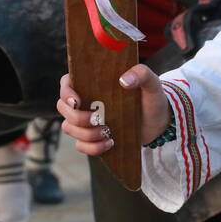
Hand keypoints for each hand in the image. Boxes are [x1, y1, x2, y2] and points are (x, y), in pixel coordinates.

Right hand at [56, 66, 170, 154]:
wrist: (158, 122)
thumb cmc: (151, 98)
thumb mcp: (152, 84)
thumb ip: (142, 74)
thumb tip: (124, 80)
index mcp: (93, 82)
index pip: (66, 83)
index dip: (66, 92)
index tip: (77, 101)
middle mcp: (86, 100)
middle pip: (62, 108)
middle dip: (77, 117)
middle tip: (98, 119)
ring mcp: (86, 120)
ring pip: (69, 127)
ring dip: (86, 133)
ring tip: (108, 132)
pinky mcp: (92, 137)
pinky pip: (80, 145)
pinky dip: (92, 147)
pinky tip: (110, 142)